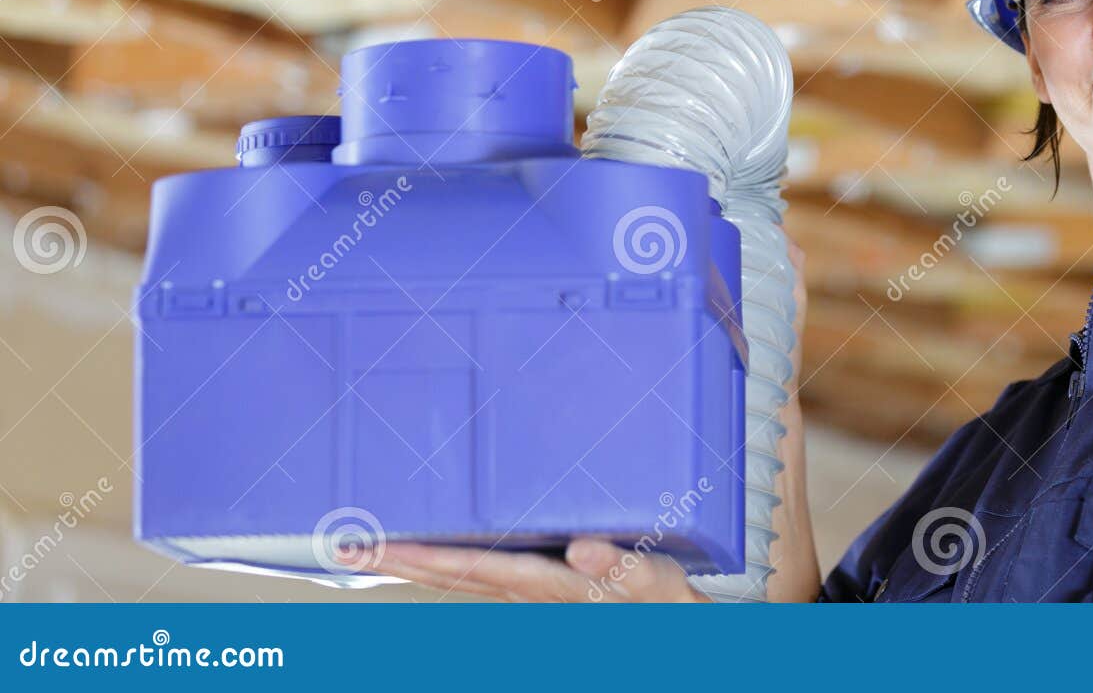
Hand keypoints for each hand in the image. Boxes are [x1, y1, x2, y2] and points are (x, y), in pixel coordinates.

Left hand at [361, 538, 711, 602]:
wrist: (671, 625)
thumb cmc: (666, 604)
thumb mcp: (657, 585)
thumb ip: (622, 569)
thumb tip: (582, 550)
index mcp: (546, 586)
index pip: (469, 568)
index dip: (420, 555)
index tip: (375, 544)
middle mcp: (526, 593)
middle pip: (448, 577)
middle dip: (396, 561)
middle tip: (344, 545)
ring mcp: (528, 596)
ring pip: (457, 578)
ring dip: (414, 563)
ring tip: (374, 546)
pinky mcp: (538, 591)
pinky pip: (477, 575)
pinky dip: (446, 563)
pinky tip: (436, 551)